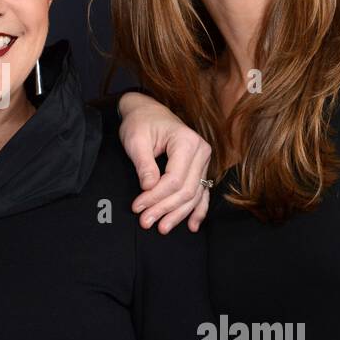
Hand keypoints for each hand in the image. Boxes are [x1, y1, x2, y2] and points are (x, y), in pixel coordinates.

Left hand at [117, 91, 211, 233]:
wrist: (147, 112)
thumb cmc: (140, 123)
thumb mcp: (136, 140)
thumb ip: (144, 164)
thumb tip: (148, 188)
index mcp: (187, 142)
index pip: (174, 179)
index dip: (156, 197)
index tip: (137, 206)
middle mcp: (201, 152)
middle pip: (186, 190)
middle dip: (165, 209)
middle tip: (145, 222)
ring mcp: (203, 161)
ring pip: (194, 195)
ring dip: (178, 214)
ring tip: (161, 227)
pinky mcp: (200, 169)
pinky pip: (202, 193)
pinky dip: (197, 210)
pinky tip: (192, 226)